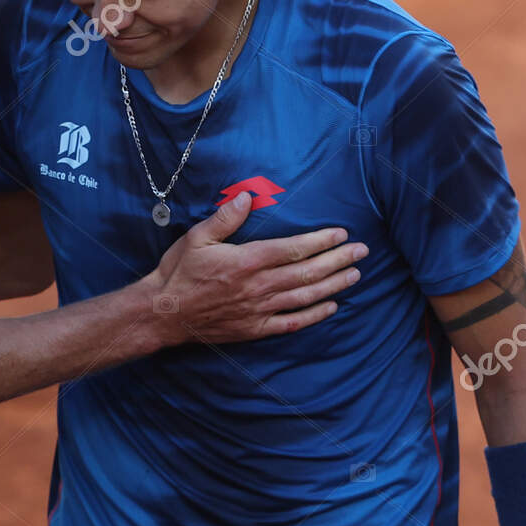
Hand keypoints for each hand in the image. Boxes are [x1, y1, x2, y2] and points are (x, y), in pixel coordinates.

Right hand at [146, 191, 367, 345]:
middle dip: (338, 260)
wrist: (164, 314)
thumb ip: (225, 218)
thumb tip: (246, 196)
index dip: (321, 241)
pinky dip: (314, 315)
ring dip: (333, 285)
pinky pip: (292, 323)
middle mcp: (258, 287)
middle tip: (361, 251)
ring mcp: (259, 310)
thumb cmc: (179, 272)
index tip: (340, 233)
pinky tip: (331, 306)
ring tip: (355, 274)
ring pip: (305, 296)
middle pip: (307, 272)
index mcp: (246, 261)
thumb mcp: (196, 238)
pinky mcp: (255, 328)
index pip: (293, 249)